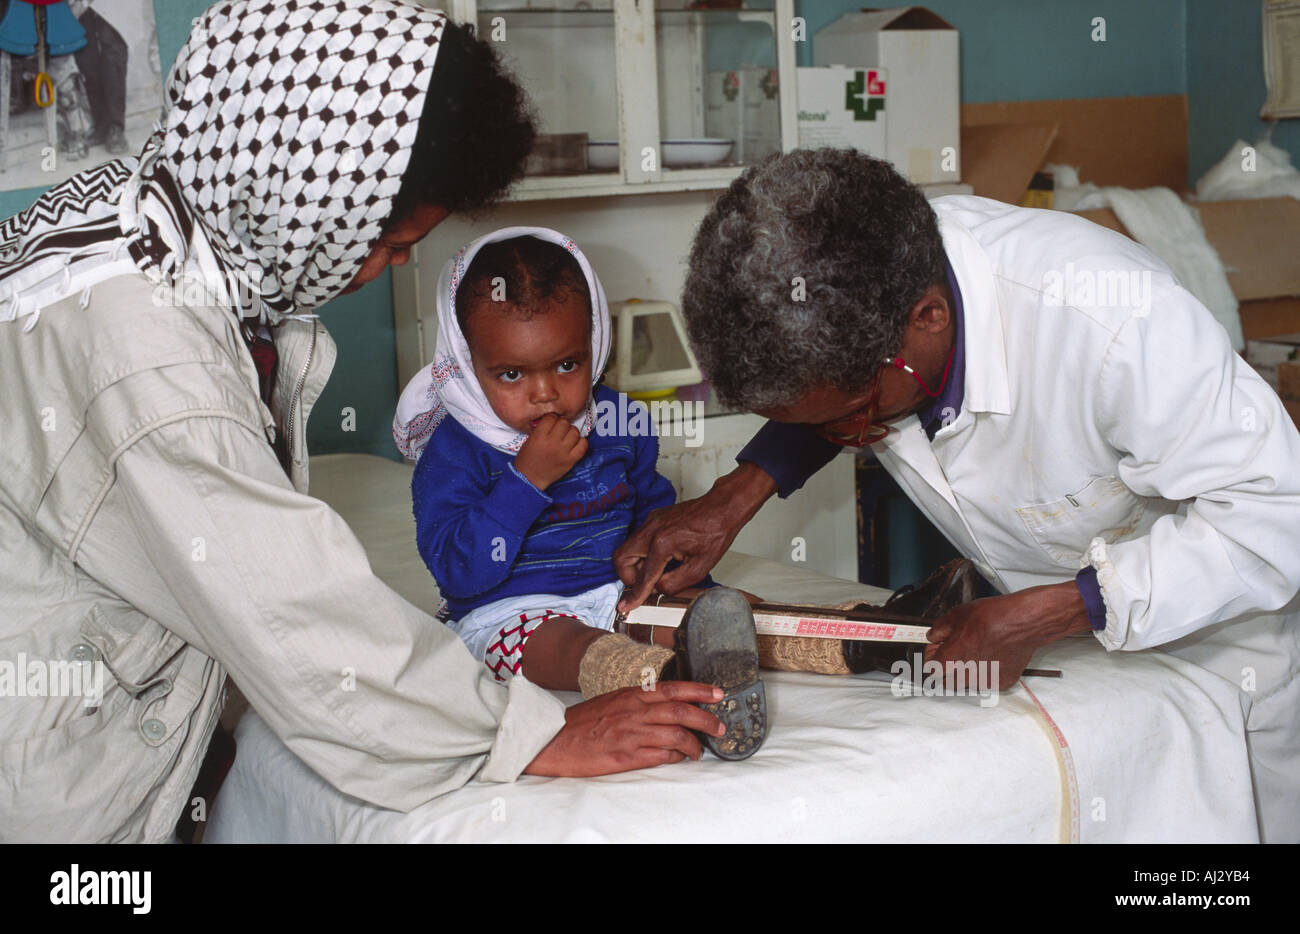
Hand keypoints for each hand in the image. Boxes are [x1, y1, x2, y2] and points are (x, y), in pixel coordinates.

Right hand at [514, 414, 587, 489]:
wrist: (529, 479)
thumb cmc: (527, 459)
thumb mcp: (529, 440)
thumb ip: (541, 429)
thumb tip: (553, 420)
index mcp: (539, 436)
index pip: (551, 417)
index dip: (552, 418)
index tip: (552, 422)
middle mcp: (552, 442)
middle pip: (564, 423)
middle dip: (562, 424)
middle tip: (560, 430)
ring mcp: (563, 452)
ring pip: (574, 431)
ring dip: (571, 432)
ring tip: (567, 437)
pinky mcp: (571, 461)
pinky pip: (583, 445)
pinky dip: (581, 442)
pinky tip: (575, 443)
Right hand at [523, 682, 726, 775]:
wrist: (556, 740)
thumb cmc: (585, 721)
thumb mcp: (613, 700)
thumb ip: (639, 700)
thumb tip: (667, 704)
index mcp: (632, 695)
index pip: (673, 688)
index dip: (699, 690)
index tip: (719, 693)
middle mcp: (634, 712)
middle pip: (681, 712)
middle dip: (707, 720)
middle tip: (721, 727)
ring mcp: (631, 735)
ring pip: (676, 736)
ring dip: (694, 745)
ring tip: (698, 751)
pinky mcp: (626, 757)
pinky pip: (661, 756)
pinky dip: (675, 757)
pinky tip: (678, 758)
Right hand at [614, 462, 776, 612]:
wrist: (721, 508)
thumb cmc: (715, 533)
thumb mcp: (700, 568)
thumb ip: (674, 583)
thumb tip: (657, 589)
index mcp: (662, 543)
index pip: (642, 576)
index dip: (634, 595)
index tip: (625, 607)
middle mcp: (651, 530)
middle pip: (621, 559)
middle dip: (628, 577)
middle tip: (645, 584)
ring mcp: (650, 522)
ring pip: (627, 548)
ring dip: (636, 565)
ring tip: (659, 571)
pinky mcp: (653, 519)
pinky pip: (637, 540)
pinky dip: (642, 553)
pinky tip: (662, 559)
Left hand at [923, 583, 1090, 690]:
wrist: (1023, 622)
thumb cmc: (993, 617)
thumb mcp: (957, 615)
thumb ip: (940, 629)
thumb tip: (933, 636)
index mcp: (951, 660)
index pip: (931, 668)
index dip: (933, 656)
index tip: (937, 650)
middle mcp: (966, 675)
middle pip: (947, 680)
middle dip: (947, 668)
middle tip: (955, 652)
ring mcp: (985, 681)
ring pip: (967, 682)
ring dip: (967, 671)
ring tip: (978, 651)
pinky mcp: (1002, 682)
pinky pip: (988, 681)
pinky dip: (987, 672)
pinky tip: (993, 656)